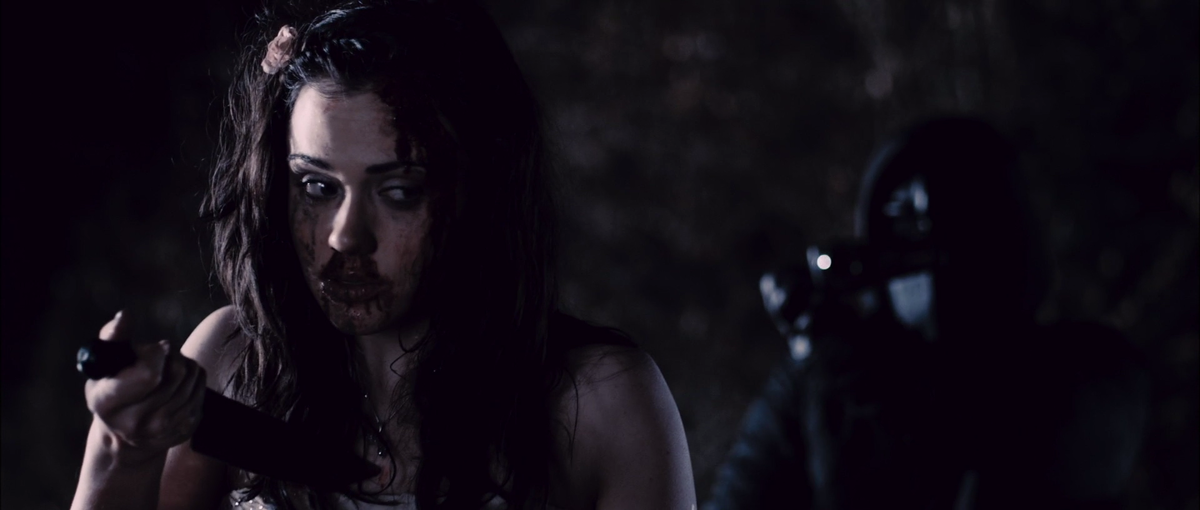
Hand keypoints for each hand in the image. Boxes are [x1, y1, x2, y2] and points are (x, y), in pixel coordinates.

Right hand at [83, 311, 206, 464]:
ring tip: (170, 364)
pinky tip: (180, 379)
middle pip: (176, 373)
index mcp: (107, 403)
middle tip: (163, 354)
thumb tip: (125, 316)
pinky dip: (195, 377)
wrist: (123, 434)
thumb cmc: (112, 387)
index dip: (156, 353)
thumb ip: (112, 337)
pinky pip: (202, 389)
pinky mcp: (184, 430)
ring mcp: (161, 430)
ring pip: (192, 378)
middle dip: (173, 355)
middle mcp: (133, 423)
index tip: (154, 348)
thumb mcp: (102, 364)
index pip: (149, 374)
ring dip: (186, 363)